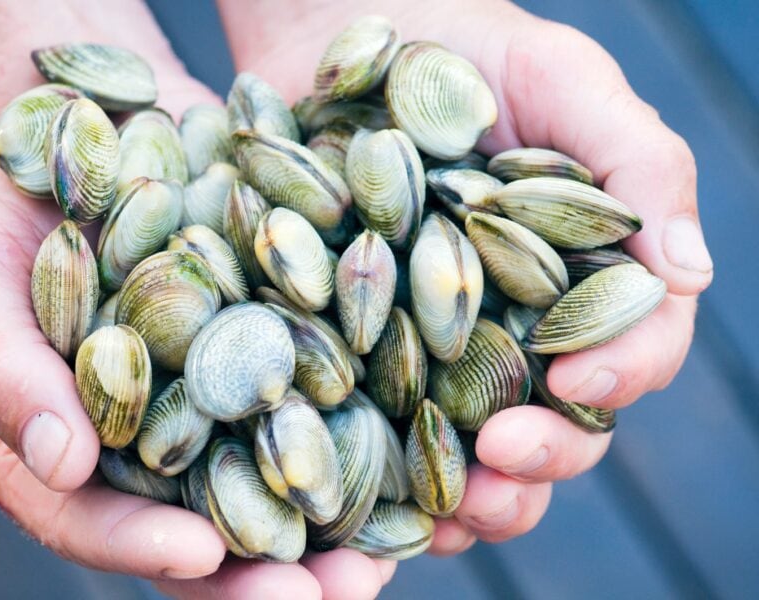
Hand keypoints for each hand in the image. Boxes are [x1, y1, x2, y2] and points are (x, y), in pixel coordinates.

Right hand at [0, 1, 396, 597]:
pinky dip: (380, 428)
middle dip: (273, 573)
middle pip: (216, 525)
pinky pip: (338, 393)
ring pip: (289, 477)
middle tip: (338, 593)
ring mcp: (235, 392)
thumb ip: (8, 372)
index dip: (146, 546)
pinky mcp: (293, 342)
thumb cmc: (25, 208)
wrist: (103, 124)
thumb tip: (62, 461)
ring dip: (346, 522)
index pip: (103, 520)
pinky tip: (426, 449)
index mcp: (85, 444)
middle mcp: (167, 435)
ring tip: (397, 548)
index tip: (203, 554)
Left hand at [219, 0, 712, 556]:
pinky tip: (372, 497)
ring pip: (472, 450)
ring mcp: (434, 347)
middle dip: (541, 457)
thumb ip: (640, 167)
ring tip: (448, 508)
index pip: (628, 345)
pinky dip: (383, 474)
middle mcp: (514, 325)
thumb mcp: (562, 81)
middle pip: (556, 422)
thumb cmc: (460, 45)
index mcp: (578, 273)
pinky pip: (378, 430)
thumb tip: (691, 273)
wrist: (338, 33)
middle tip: (503, 461)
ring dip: (470, 493)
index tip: (577, 383)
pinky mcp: (356, 350)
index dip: (620, 373)